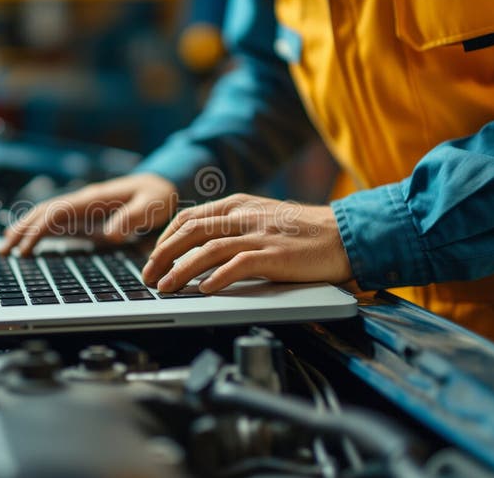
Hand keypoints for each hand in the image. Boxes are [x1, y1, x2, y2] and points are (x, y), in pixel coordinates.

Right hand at [0, 174, 176, 255]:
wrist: (161, 184)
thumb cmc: (156, 195)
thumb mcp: (151, 206)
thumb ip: (132, 218)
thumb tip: (111, 234)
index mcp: (94, 198)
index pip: (58, 213)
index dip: (39, 230)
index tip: (26, 248)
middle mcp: (84, 200)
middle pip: (44, 212)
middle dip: (22, 229)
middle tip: (3, 250)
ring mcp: (83, 206)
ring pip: (46, 214)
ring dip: (25, 228)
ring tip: (6, 247)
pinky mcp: (86, 214)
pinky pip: (57, 221)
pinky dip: (38, 229)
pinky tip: (28, 241)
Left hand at [140, 193, 352, 293]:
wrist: (345, 234)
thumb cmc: (304, 232)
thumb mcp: (262, 218)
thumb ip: (233, 227)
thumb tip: (200, 247)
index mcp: (238, 204)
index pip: (188, 218)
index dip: (164, 239)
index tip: (154, 259)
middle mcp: (244, 215)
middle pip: (190, 232)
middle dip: (162, 255)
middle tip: (149, 277)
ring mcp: (259, 234)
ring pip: (207, 249)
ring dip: (181, 270)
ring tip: (166, 287)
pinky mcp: (274, 255)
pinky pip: (238, 264)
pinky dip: (217, 277)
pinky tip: (203, 289)